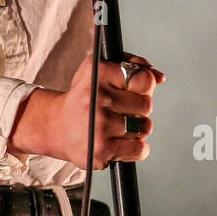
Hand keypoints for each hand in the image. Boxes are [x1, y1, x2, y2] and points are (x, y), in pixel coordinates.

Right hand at [8, 52, 164, 169]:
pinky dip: (136, 147)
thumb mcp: (99, 69)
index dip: (143, 85)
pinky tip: (120, 140)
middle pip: (146, 105)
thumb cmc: (83, 96)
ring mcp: (100, 126)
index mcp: (98, 74)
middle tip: (122, 108)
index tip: (132, 89)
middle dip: (139, 107)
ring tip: (117, 124)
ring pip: (144, 127)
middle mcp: (98, 98)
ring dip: (136, 127)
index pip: (144, 80)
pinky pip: (140, 149)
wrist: (56, 126)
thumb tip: (159, 77)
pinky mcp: (102, 150)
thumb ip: (132, 65)